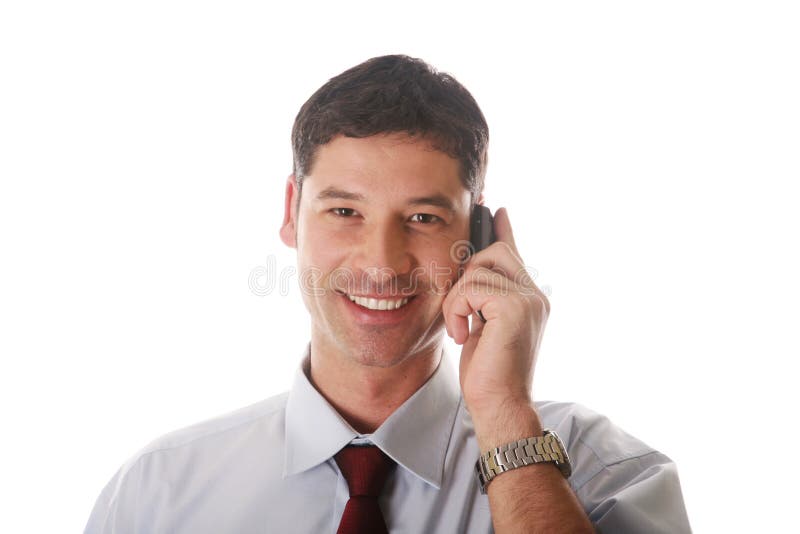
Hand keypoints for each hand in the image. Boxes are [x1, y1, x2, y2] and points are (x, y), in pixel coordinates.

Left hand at [442, 208, 549, 441]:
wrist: (499, 405)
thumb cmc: (487, 372)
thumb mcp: (483, 326)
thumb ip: (485, 297)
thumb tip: (473, 270)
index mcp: (530, 297)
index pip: (514, 251)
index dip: (502, 228)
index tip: (494, 207)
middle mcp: (535, 294)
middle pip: (493, 251)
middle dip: (467, 274)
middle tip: (461, 310)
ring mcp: (529, 299)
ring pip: (477, 270)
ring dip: (457, 300)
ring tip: (461, 330)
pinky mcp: (515, 307)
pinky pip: (471, 288)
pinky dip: (456, 310)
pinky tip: (462, 334)